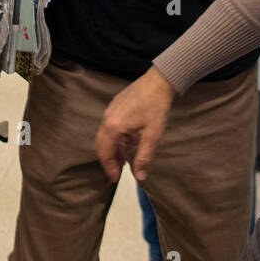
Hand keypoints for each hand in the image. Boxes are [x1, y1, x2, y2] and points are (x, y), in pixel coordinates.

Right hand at [95, 67, 175, 182]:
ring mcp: (110, 110)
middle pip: (101, 144)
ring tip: (124, 158)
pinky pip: (110, 125)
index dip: (109, 167)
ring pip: (105, 134)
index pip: (105, 152)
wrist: (159, 81)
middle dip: (109, 159)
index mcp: (113, 127)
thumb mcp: (152, 135)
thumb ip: (144, 157)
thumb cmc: (156, 108)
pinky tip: (129, 140)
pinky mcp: (115, 104)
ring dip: (113, 148)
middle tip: (118, 172)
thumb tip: (140, 177)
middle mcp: (107, 118)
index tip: (116, 179)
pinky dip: (115, 137)